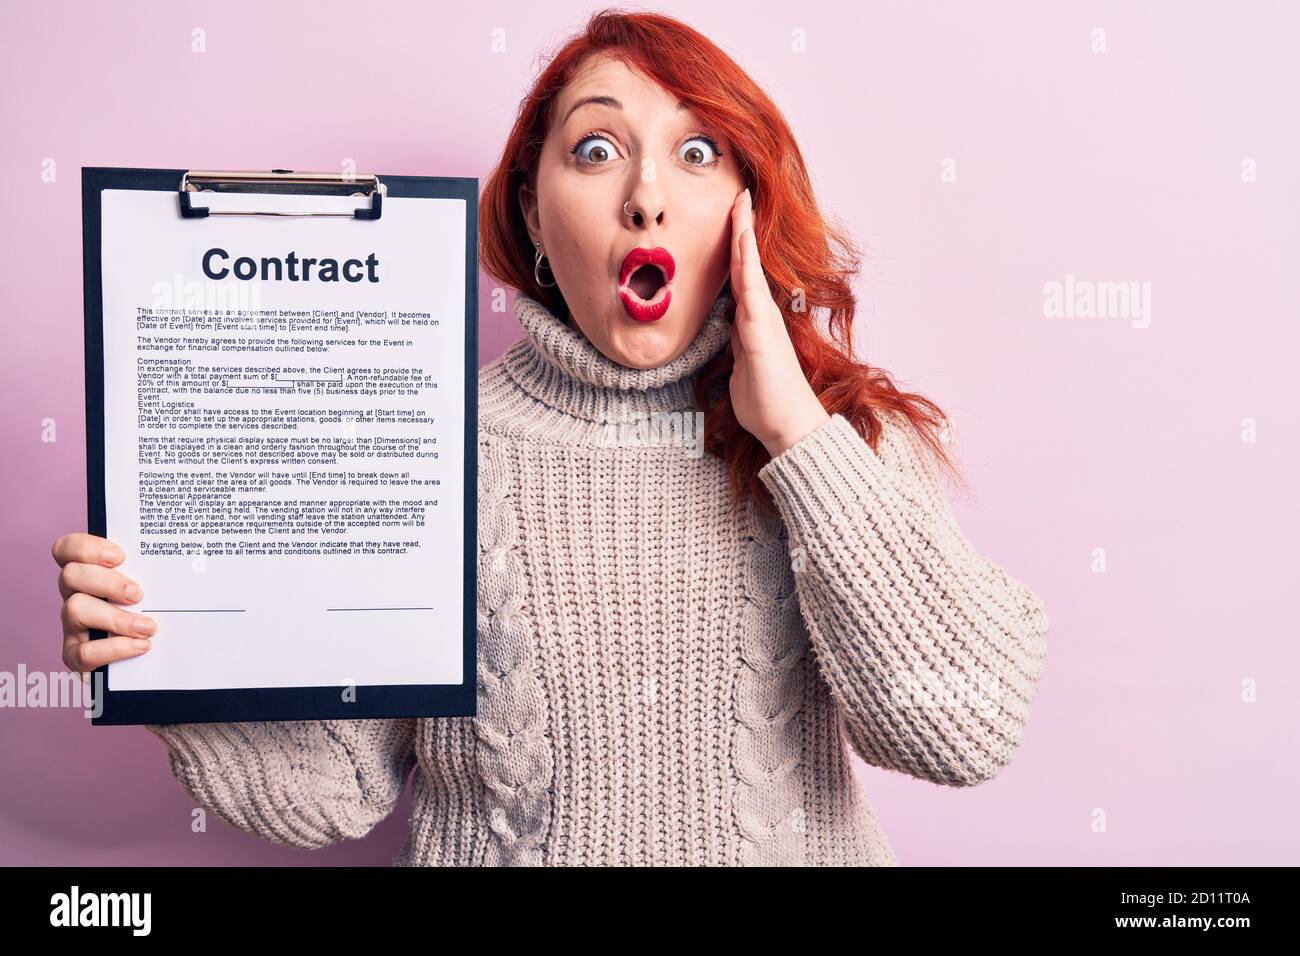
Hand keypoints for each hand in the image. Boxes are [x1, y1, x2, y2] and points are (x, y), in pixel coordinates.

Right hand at [51, 533, 155, 675]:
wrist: (151, 659)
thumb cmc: (155, 609)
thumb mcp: (157, 584)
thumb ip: (160, 568)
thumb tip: (194, 553)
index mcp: (89, 572)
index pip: (67, 549)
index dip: (86, 548)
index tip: (120, 556)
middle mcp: (75, 595)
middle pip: (71, 575)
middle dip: (107, 582)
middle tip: (138, 594)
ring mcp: (73, 626)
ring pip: (75, 609)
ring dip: (115, 617)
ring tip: (147, 627)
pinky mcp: (76, 656)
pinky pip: (83, 652)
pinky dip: (114, 648)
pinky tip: (141, 646)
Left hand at [727, 187, 829, 458]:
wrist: (788, 427)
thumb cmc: (766, 404)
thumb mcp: (741, 369)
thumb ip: (736, 347)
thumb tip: (729, 333)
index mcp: (754, 324)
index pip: (741, 277)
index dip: (736, 247)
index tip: (733, 218)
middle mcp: (761, 315)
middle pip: (746, 263)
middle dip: (742, 228)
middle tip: (739, 194)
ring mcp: (762, 320)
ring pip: (748, 268)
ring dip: (743, 233)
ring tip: (740, 201)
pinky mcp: (759, 330)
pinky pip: (750, 287)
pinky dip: (746, 259)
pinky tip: (742, 236)